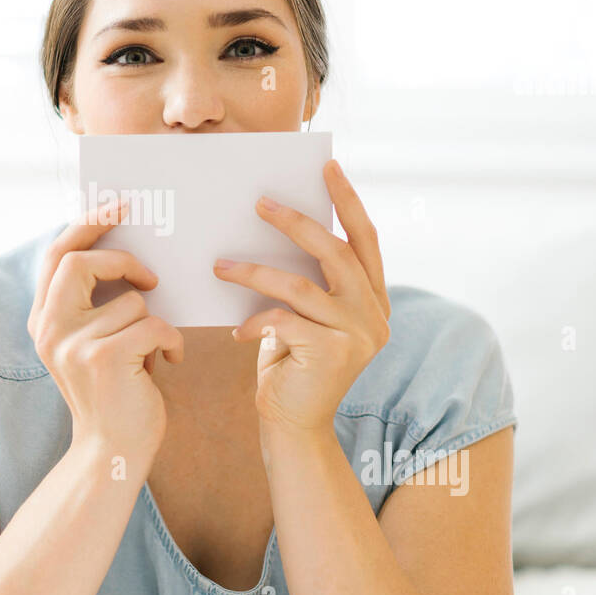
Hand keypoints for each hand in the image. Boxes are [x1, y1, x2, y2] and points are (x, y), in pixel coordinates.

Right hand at [28, 199, 184, 467]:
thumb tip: (132, 255)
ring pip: (131, 301)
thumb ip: (95, 305)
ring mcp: (72, 344)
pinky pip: (153, 324)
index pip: (55, 255)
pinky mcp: (102, 359)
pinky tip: (171, 362)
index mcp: (43, 320)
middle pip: (78, 262)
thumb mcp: (94, 344)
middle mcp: (48, 329)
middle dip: (123, 261)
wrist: (113, 453)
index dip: (86, 225)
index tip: (118, 205)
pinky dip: (172, 342)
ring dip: (155, 323)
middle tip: (152, 276)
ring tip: (155, 352)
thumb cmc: (116, 393)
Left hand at [212, 159, 390, 439]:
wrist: (293, 428)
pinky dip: (255, 321)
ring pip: (301, 286)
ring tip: (220, 265)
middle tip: (259, 203)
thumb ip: (306, 281)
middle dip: (296, 223)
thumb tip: (272, 225)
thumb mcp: (304, 318)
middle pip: (335, 252)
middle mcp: (375, 314)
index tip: (328, 167)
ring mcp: (358, 335)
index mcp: (374, 299)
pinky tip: (235, 331)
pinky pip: (284, 322)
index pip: (365, 239)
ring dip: (255, 271)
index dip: (348, 201)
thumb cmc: (291, 366)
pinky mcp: (332, 355)